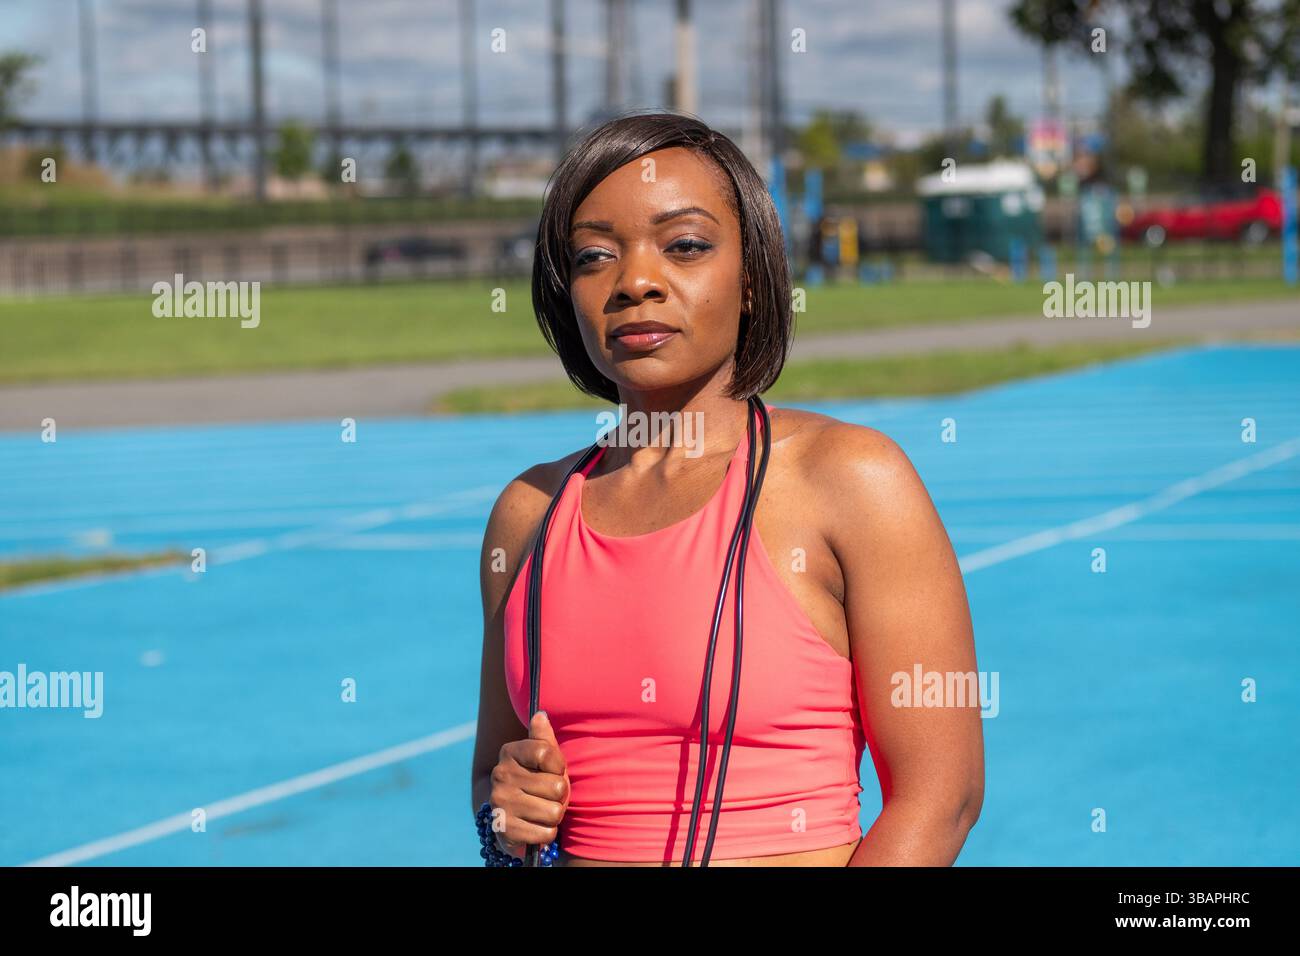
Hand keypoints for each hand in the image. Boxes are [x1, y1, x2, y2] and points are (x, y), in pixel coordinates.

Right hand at [487, 710, 569, 857]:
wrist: (513, 820)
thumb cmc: (537, 783)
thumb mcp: (545, 759)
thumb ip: (543, 738)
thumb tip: (540, 715)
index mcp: (509, 752)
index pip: (546, 752)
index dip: (558, 766)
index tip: (553, 771)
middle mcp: (500, 775)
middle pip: (556, 786)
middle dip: (559, 795)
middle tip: (546, 796)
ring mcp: (500, 802)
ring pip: (553, 812)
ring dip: (554, 815)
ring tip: (542, 811)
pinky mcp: (504, 830)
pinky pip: (546, 833)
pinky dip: (546, 833)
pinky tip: (534, 827)